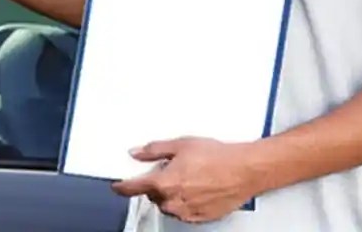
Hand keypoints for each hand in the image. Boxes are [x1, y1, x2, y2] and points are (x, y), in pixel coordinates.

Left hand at [111, 137, 264, 223]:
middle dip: (156, 183)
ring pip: (167, 204)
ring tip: (188, 177)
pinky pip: (182, 212)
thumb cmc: (218, 157)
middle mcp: (173, 201)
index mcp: (164, 182)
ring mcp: (186, 211)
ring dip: (169, 193)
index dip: (122, 186)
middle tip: (170, 168)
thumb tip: (136, 153)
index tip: (117, 186)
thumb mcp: (181, 144)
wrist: (244, 170)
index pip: (133, 188)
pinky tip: (196, 188)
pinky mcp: (199, 217)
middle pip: (152, 195)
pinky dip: (183, 201)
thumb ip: (153, 150)